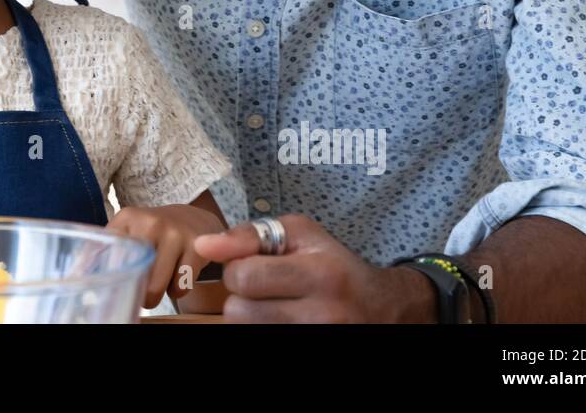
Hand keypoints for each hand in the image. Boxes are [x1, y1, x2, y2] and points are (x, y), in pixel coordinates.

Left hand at [107, 204, 225, 307]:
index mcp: (127, 218)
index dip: (106, 275)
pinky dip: (177, 289)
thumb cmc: (152, 232)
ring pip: (157, 287)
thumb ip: (100, 250)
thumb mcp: (126, 230)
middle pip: (134, 276)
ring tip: (159, 281)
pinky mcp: (197, 247)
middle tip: (140, 288)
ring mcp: (175, 233)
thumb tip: (76, 274)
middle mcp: (150, 222)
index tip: (106, 286)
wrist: (193, 218)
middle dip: (136, 292)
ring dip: (157, 294)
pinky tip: (177, 275)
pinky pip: (180, 287)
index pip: (107, 254)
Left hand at [193, 214, 436, 322]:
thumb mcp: (300, 234)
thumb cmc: (333, 263)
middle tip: (259, 289)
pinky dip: (263, 329)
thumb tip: (204, 245)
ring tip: (270, 304)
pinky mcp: (312, 351)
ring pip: (246, 331)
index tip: (249, 265)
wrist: (382, 307)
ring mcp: (319, 338)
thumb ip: (249, 234)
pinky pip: (262, 340)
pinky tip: (278, 318)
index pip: (244, 277)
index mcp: (319, 273)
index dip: (235, 269)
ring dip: (249, 317)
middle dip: (240, 298)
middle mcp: (322, 313)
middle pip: (239, 312)